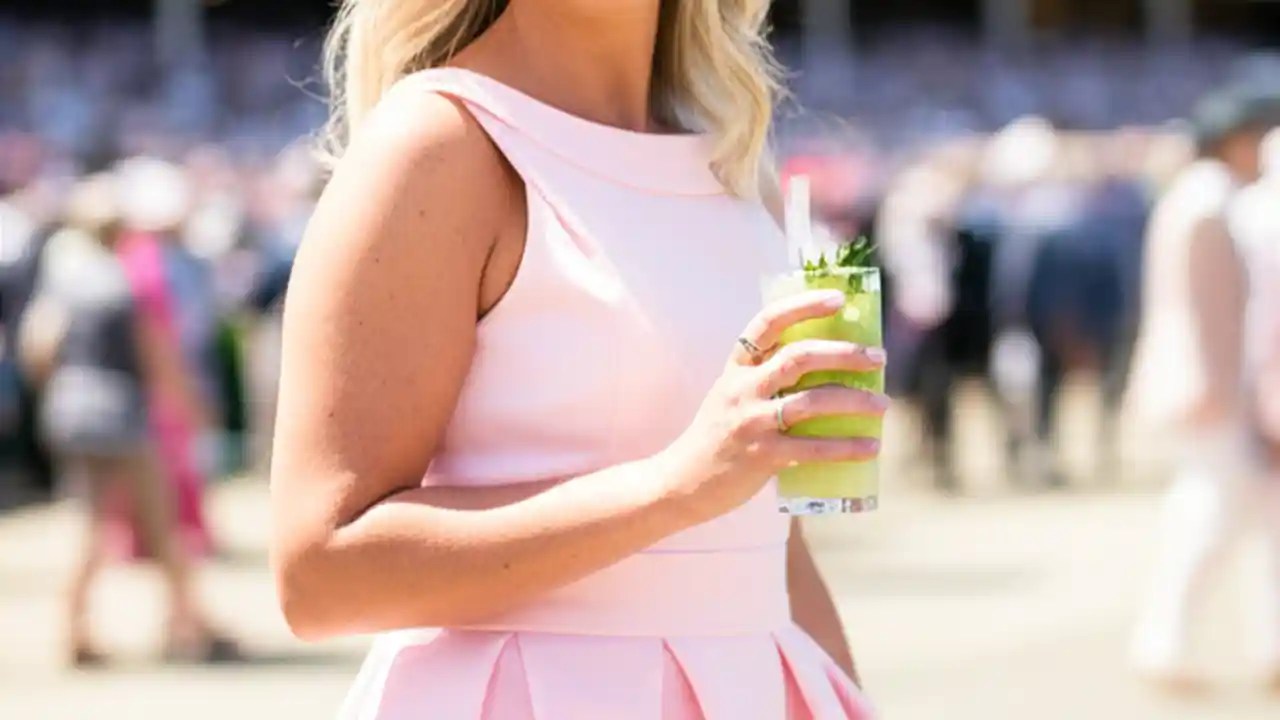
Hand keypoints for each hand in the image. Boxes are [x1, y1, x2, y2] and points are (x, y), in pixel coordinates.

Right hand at [657, 289, 888, 523]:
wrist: (682, 482)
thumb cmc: (718, 436)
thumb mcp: (733, 396)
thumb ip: (766, 379)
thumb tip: (830, 370)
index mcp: (736, 367)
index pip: (768, 322)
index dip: (803, 306)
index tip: (838, 298)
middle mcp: (743, 388)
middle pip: (800, 357)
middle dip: (845, 353)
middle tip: (877, 358)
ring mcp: (751, 421)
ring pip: (812, 401)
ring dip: (855, 400)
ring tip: (882, 404)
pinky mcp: (761, 456)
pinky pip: (813, 448)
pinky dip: (846, 447)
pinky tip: (871, 446)